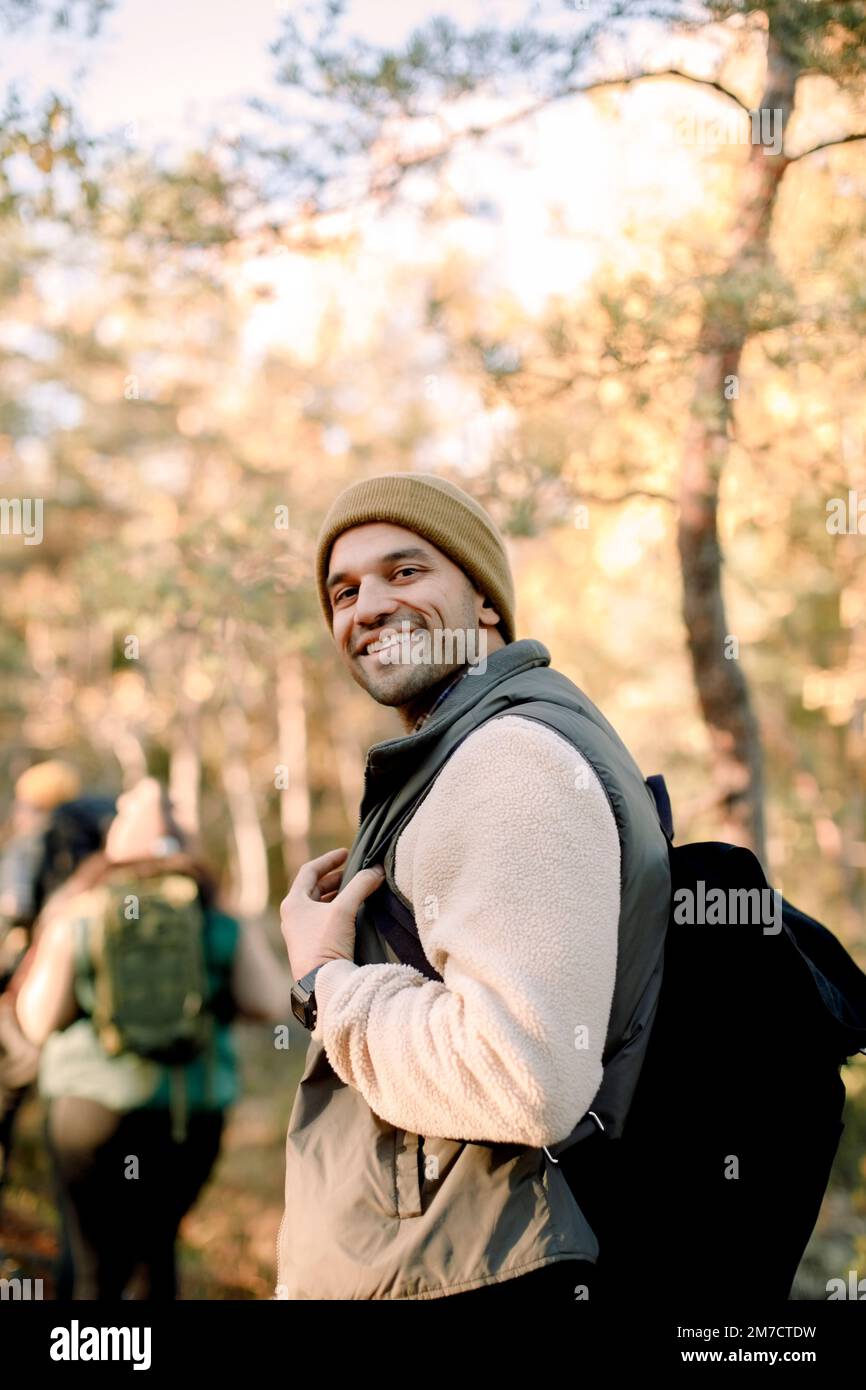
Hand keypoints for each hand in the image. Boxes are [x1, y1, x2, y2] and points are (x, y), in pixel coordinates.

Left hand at [280, 847, 384, 980]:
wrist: (321, 983)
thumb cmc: (325, 944)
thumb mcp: (343, 910)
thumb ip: (360, 886)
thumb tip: (377, 870)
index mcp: (293, 903)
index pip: (309, 871)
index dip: (328, 859)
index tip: (346, 853)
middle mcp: (292, 916)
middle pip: (314, 888)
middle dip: (336, 878)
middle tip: (355, 872)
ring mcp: (300, 932)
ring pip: (319, 905)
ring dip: (338, 895)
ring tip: (357, 890)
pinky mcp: (310, 946)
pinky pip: (323, 920)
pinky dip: (337, 911)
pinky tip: (353, 913)